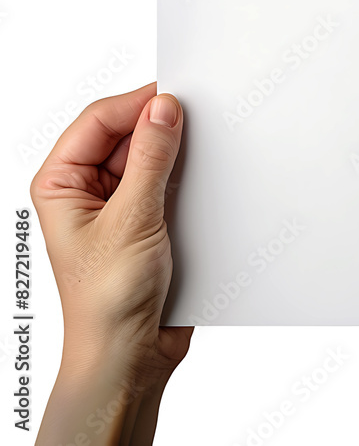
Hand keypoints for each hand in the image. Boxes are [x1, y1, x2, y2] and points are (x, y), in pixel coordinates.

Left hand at [31, 83, 190, 445]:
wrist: (130, 354)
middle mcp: (86, 190)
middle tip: (200, 119)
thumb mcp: (132, 219)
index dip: (137, 103)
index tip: (178, 96)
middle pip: (126, 135)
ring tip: (205, 155)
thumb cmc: (107, 301)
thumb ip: (150, 159)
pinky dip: (189, 180)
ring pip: (152, 159)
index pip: (98, 121)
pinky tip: (207, 184)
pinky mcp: (149, 222)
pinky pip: (170, 184)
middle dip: (161, 127)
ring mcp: (119, 206)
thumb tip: (164, 109)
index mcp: (60, 183)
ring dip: (178, 156)